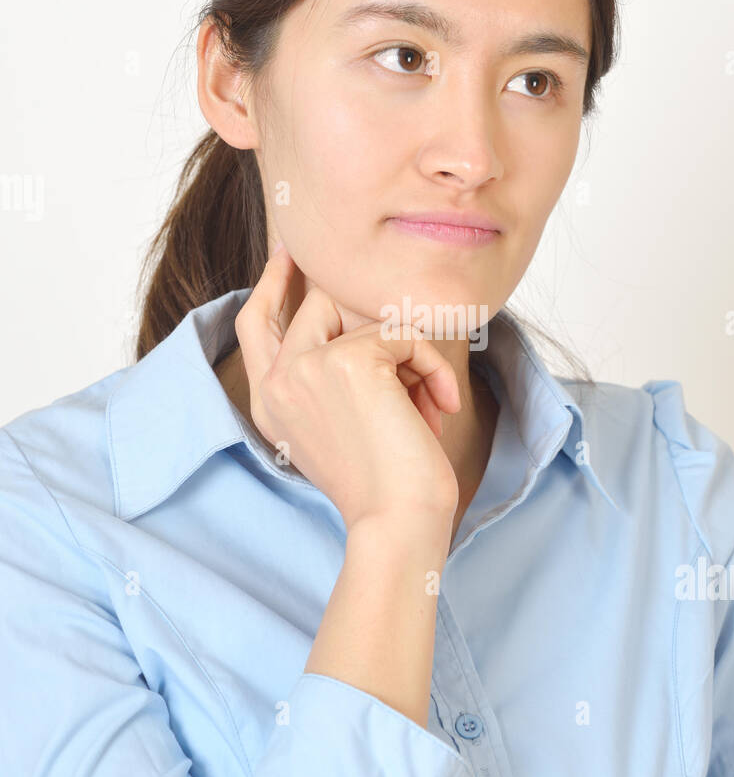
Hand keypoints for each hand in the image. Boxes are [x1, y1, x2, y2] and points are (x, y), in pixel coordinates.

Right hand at [233, 245, 461, 531]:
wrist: (399, 522)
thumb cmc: (384, 485)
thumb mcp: (340, 425)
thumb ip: (330, 374)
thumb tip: (359, 319)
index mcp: (266, 402)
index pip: (253, 323)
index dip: (271, 283)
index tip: (289, 254)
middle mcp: (277, 381)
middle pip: (314, 303)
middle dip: (369, 321)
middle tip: (408, 332)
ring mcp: (308, 366)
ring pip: (368, 319)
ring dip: (411, 358)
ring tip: (427, 405)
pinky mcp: (350, 360)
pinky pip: (404, 335)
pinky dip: (432, 367)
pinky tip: (439, 407)